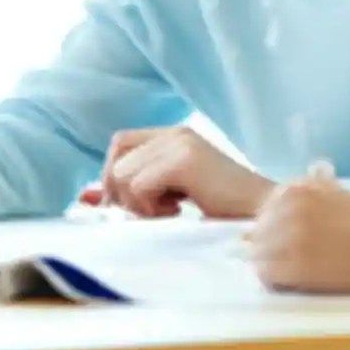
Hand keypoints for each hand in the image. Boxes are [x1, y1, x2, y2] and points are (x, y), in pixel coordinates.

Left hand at [95, 126, 275, 218]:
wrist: (264, 216)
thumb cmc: (223, 212)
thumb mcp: (171, 197)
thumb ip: (133, 192)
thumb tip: (85, 198)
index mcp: (175, 136)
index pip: (119, 143)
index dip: (110, 175)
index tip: (122, 206)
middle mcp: (176, 133)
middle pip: (115, 156)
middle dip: (120, 192)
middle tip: (149, 212)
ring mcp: (180, 144)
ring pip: (122, 174)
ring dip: (138, 204)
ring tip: (171, 212)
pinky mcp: (184, 160)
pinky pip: (138, 186)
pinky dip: (150, 208)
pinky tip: (179, 212)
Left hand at [249, 174, 349, 292]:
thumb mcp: (339, 192)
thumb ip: (319, 182)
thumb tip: (312, 168)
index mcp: (298, 190)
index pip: (268, 207)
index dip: (273, 224)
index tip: (283, 235)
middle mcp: (292, 211)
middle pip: (260, 230)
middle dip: (267, 243)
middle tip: (280, 255)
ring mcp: (293, 239)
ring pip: (259, 252)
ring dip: (267, 261)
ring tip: (283, 268)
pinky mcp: (296, 266)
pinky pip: (267, 272)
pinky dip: (270, 277)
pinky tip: (282, 279)